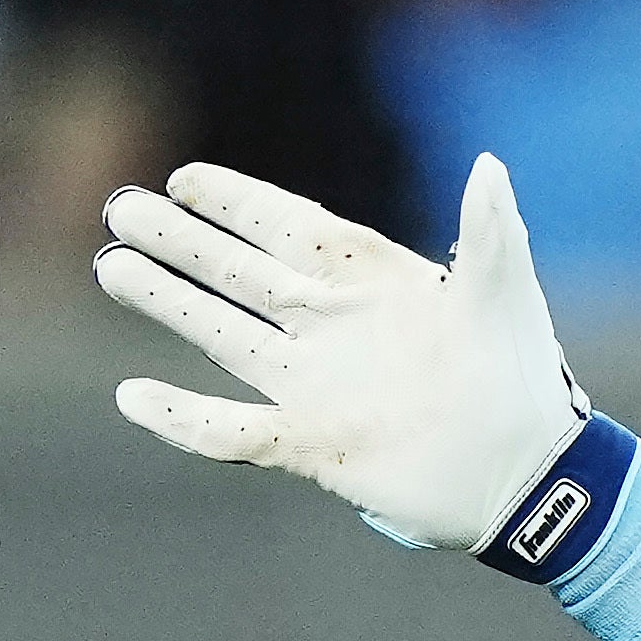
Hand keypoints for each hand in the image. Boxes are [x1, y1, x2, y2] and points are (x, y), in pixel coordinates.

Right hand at [97, 153, 587, 554]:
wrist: (529, 476)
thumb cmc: (523, 375)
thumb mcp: (506, 292)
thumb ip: (490, 229)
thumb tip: (489, 164)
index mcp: (371, 279)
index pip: (287, 226)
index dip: (236, 201)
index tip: (184, 178)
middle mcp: (331, 327)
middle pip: (237, 273)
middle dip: (179, 241)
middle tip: (120, 209)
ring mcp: (316, 386)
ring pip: (222, 334)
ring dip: (168, 304)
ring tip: (111, 268)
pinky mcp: (312, 446)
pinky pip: (232, 432)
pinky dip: (182, 418)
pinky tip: (133, 397)